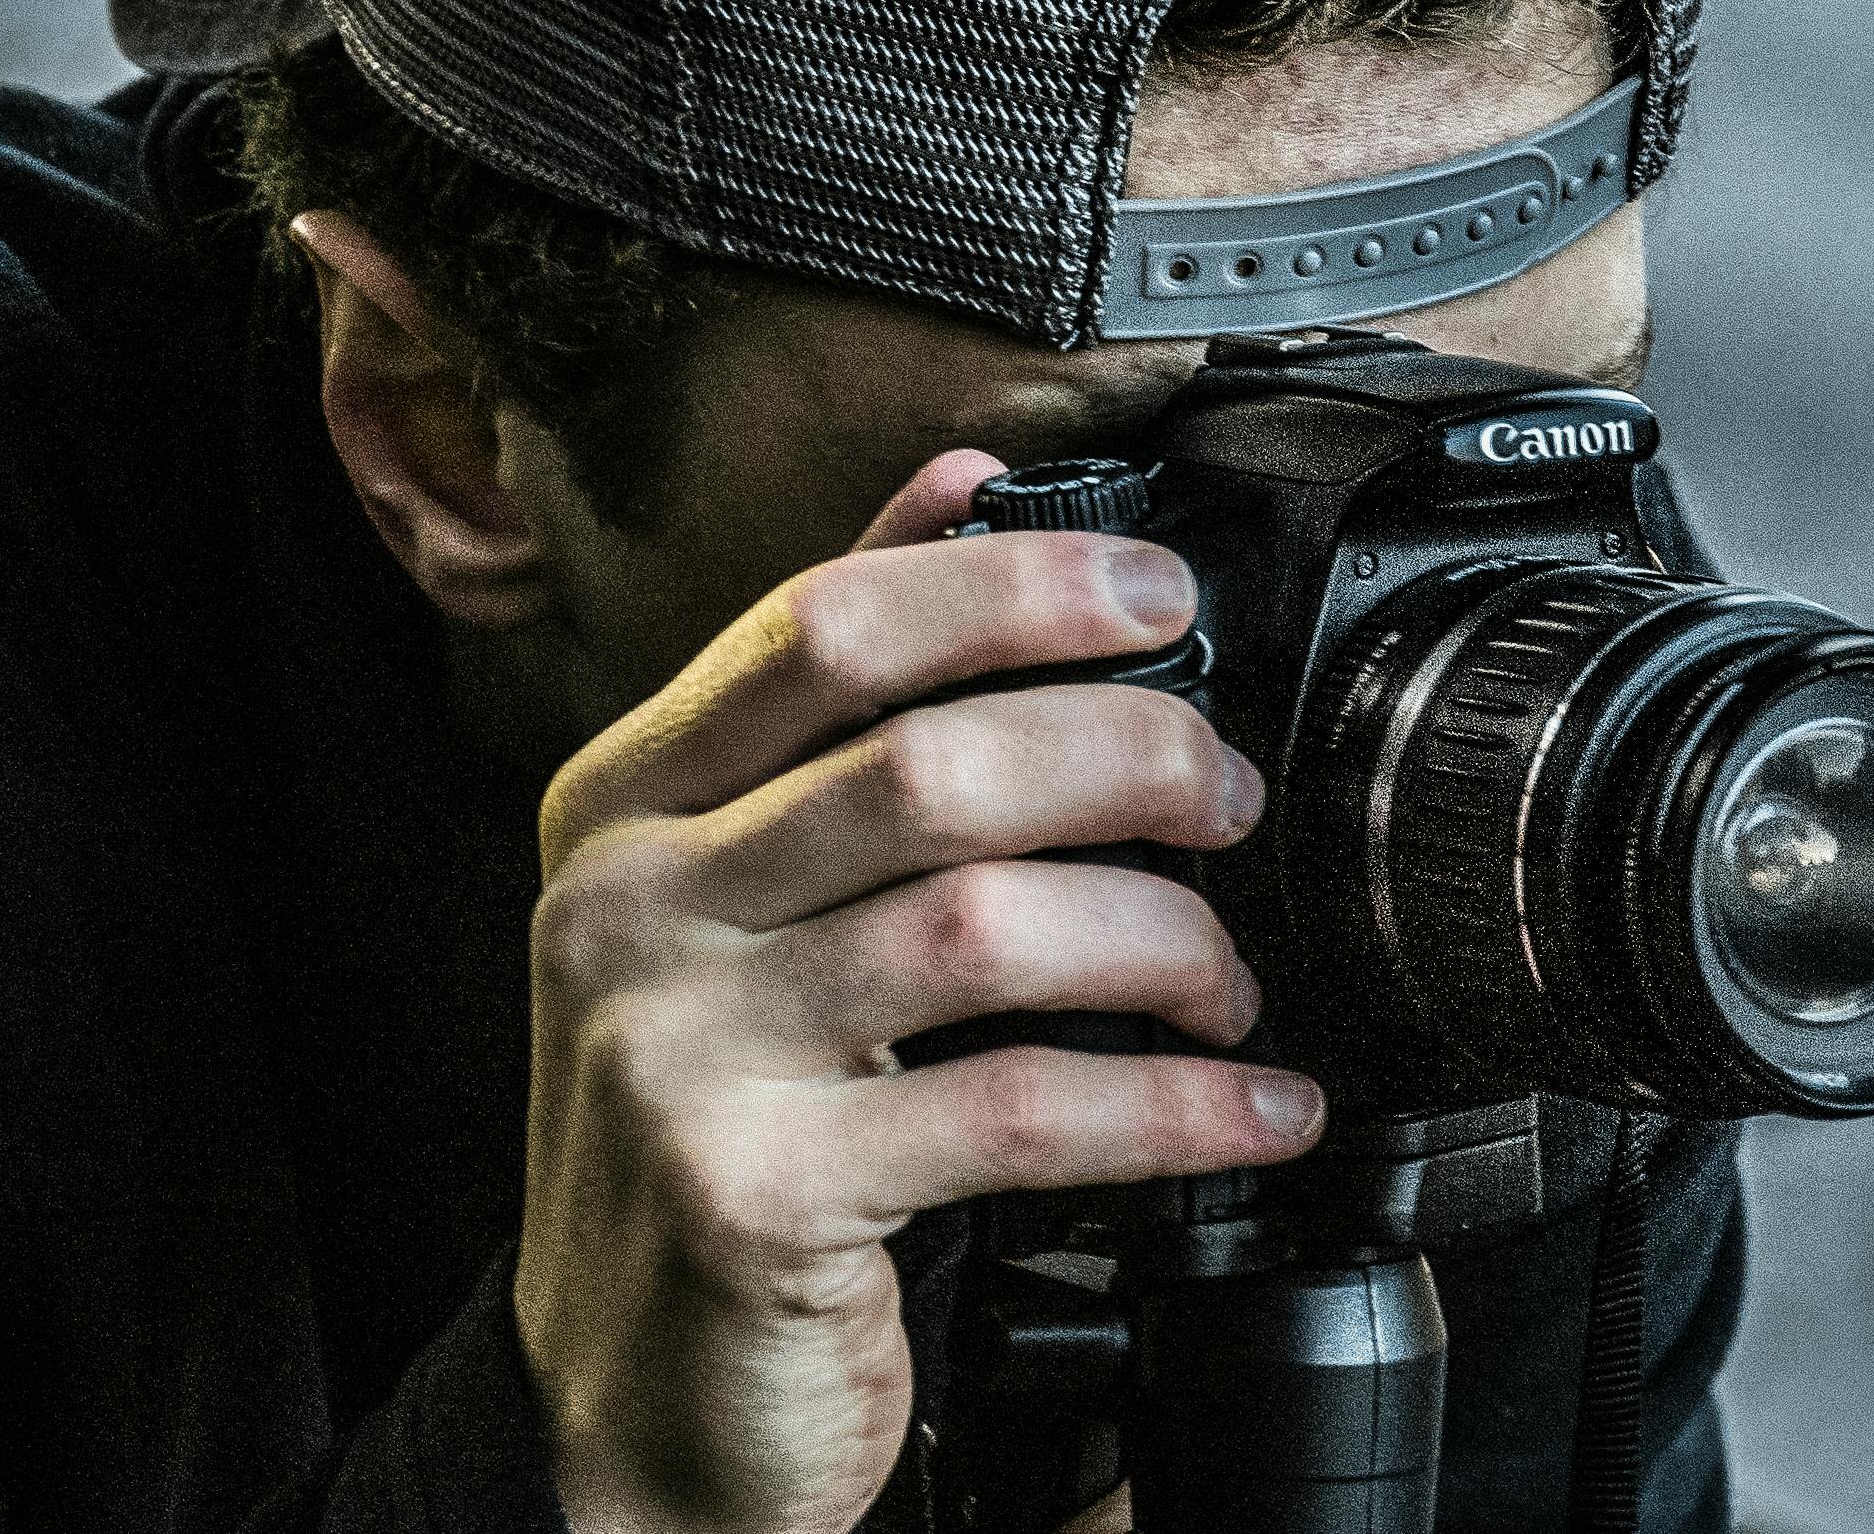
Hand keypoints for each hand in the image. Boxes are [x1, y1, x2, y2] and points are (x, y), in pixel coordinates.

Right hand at [513, 451, 1324, 1533]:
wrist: (624, 1390)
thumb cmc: (713, 1109)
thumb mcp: (729, 886)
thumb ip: (830, 690)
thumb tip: (960, 484)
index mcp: (625, 800)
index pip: (825, 624)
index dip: (1011, 585)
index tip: (1156, 590)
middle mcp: (628, 909)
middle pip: (927, 761)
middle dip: (1126, 756)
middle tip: (1225, 793)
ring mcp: (678, 1054)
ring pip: (984, 924)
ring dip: (1162, 936)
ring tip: (1230, 974)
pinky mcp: (754, 1194)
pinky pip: (1018, 1110)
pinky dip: (1174, 1107)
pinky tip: (1249, 1105)